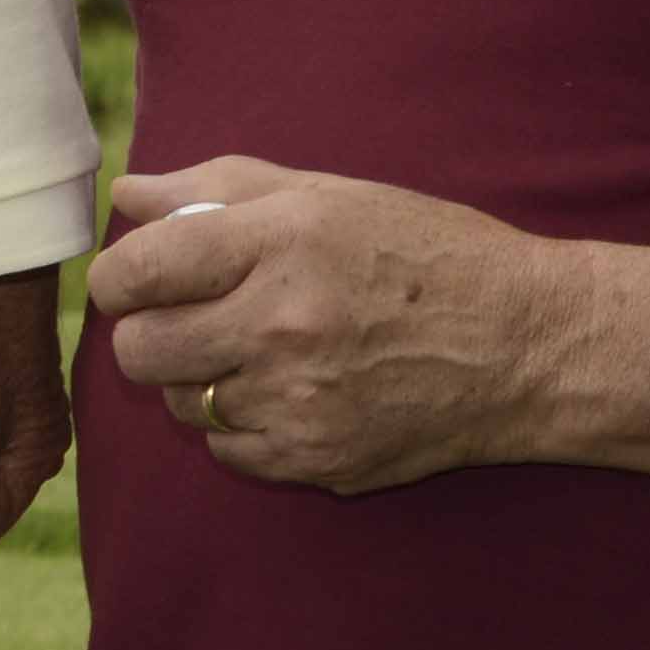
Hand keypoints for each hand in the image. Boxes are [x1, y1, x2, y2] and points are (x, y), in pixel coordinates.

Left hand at [91, 161, 576, 495]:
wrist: (531, 346)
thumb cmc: (425, 255)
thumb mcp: (329, 196)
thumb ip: (215, 190)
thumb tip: (125, 197)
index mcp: (282, 243)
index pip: (136, 272)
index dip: (118, 278)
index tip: (135, 281)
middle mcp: (285, 325)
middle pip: (138, 350)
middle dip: (149, 333)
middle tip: (192, 320)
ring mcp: (302, 401)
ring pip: (181, 404)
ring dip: (201, 380)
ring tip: (261, 353)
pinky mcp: (319, 459)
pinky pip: (228, 450)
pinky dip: (245, 427)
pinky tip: (295, 394)